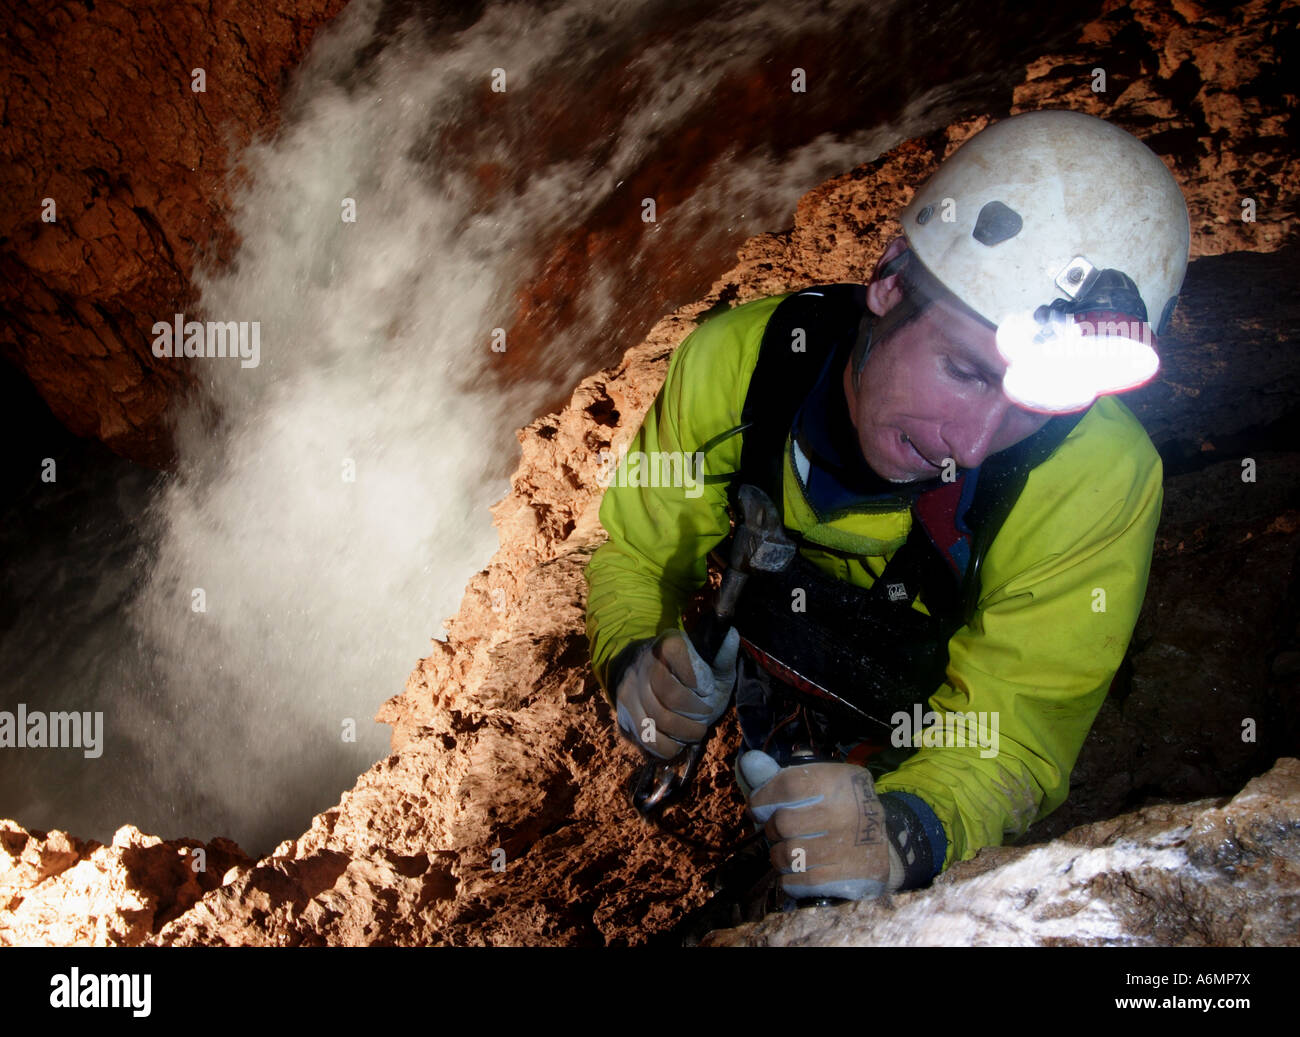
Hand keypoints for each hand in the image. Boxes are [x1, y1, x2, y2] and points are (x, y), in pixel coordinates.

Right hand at [615, 628, 739, 759]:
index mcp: (668, 645)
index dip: (699, 682)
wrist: (652, 675)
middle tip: (706, 714)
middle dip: (697, 712)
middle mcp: (644, 664)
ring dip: (685, 732)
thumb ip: (722, 653)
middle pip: (671, 697)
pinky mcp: (624, 714)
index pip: (680, 661)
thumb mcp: (711, 660)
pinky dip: (669, 746)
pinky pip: (647, 740)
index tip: (707, 690)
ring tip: (696, 730)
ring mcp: (630, 690)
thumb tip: (731, 636)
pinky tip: (678, 740)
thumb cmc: (691, 672)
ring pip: (658, 720)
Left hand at [738, 750, 901, 900]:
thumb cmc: (837, 809)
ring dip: (778, 856)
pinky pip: (800, 881)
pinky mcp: (850, 877)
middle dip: (771, 829)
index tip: (756, 807)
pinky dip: (790, 878)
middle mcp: (849, 811)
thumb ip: (781, 776)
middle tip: (776, 831)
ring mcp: (850, 846)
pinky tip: (796, 871)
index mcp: (842, 781)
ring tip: (786, 851)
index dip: (763, 797)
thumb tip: (748, 762)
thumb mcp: (818, 784)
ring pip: (788, 855)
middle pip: (783, 822)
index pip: (789, 785)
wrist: (883, 848)